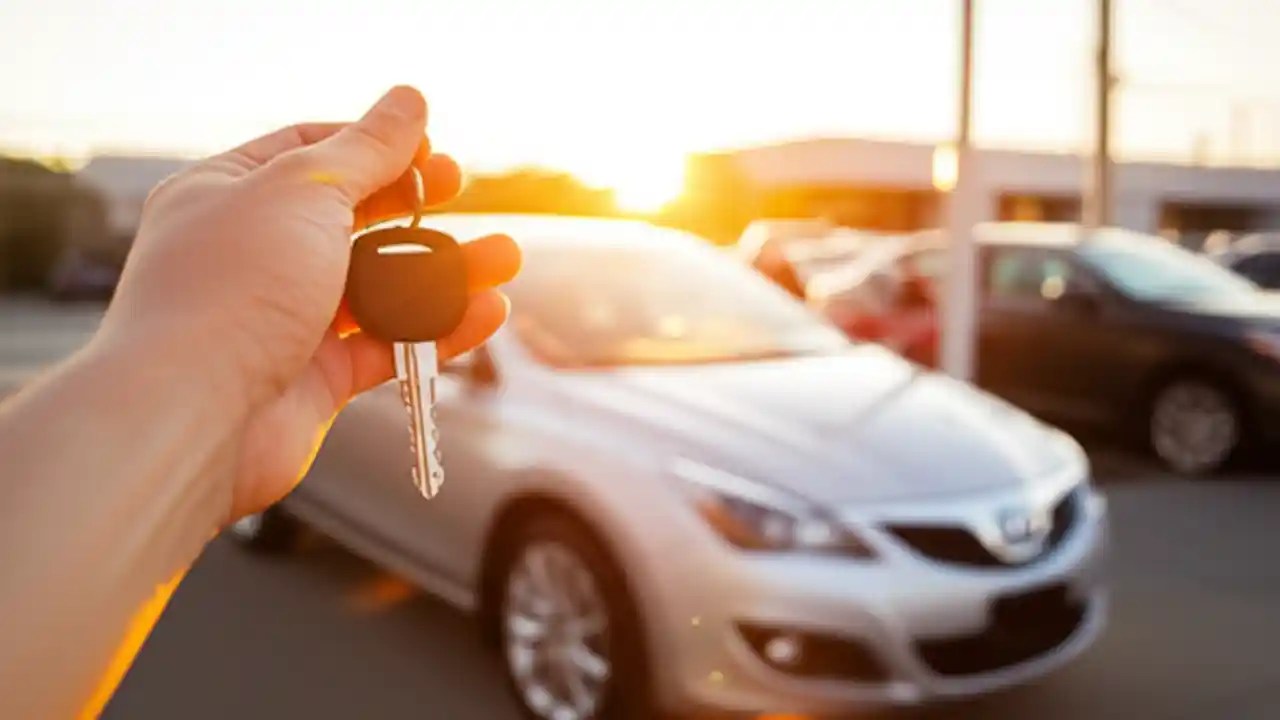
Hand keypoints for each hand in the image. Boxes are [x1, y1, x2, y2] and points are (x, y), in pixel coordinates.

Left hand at [100, 86, 520, 522]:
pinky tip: (486, 313)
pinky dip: (438, 330)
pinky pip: (388, 345)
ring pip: (379, 287)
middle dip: (413, 206)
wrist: (194, 415)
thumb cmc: (233, 289)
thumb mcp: (305, 192)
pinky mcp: (315, 380)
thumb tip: (409, 100)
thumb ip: (367, 149)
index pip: (308, 153)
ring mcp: (284, 320)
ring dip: (444, 273)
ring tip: (505, 259)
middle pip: (350, 219)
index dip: (372, 145)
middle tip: (459, 189)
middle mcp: (253, 255)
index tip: (428, 149)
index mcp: (227, 194)